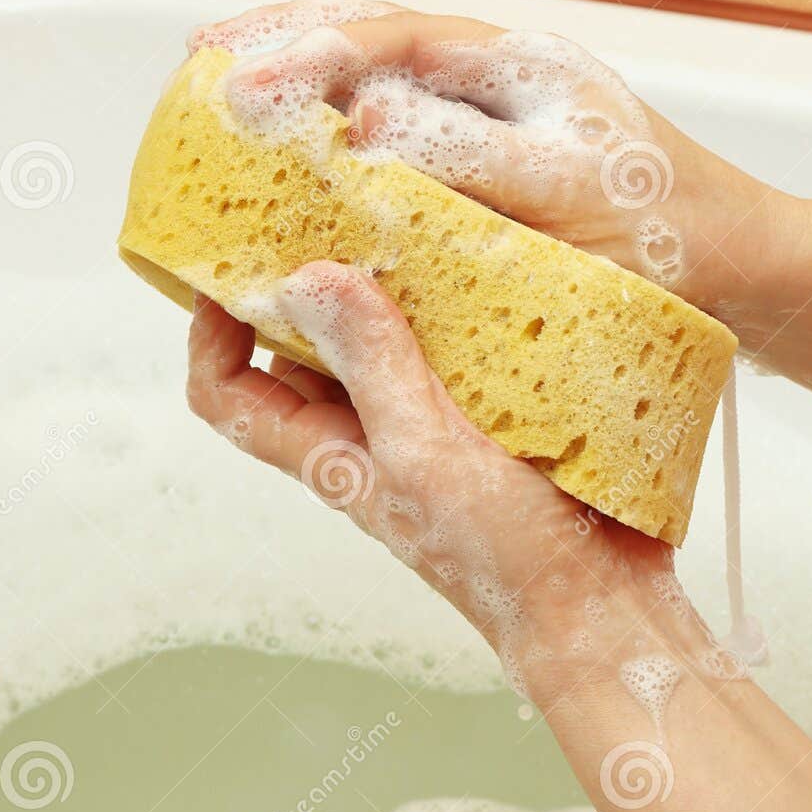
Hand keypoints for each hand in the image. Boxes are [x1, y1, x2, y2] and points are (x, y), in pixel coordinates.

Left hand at [185, 261, 689, 702]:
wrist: (600, 602)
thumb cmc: (504, 556)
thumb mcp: (425, 453)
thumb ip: (372, 367)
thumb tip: (310, 280)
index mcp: (332, 451)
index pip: (229, 394)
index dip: (210, 331)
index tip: (231, 266)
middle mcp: (372, 431)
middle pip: (306, 348)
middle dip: (311, 281)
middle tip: (332, 208)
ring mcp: (433, 419)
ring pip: (387, 336)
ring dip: (395, 283)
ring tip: (412, 220)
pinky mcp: (492, 410)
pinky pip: (458, 343)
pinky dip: (463, 303)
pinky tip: (490, 264)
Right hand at [196, 0, 809, 334]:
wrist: (744, 268)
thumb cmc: (669, 232)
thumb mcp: (565, 195)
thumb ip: (468, 155)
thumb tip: (365, 123)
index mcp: (518, 66)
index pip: (390, 40)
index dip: (306, 56)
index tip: (234, 80)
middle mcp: (503, 77)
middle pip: (375, 37)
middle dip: (288, 40)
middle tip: (203, 56)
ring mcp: (500, 116)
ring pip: (383, 77)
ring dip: (309, 78)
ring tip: (233, 87)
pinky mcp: (500, 163)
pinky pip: (405, 132)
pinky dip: (344, 136)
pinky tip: (310, 163)